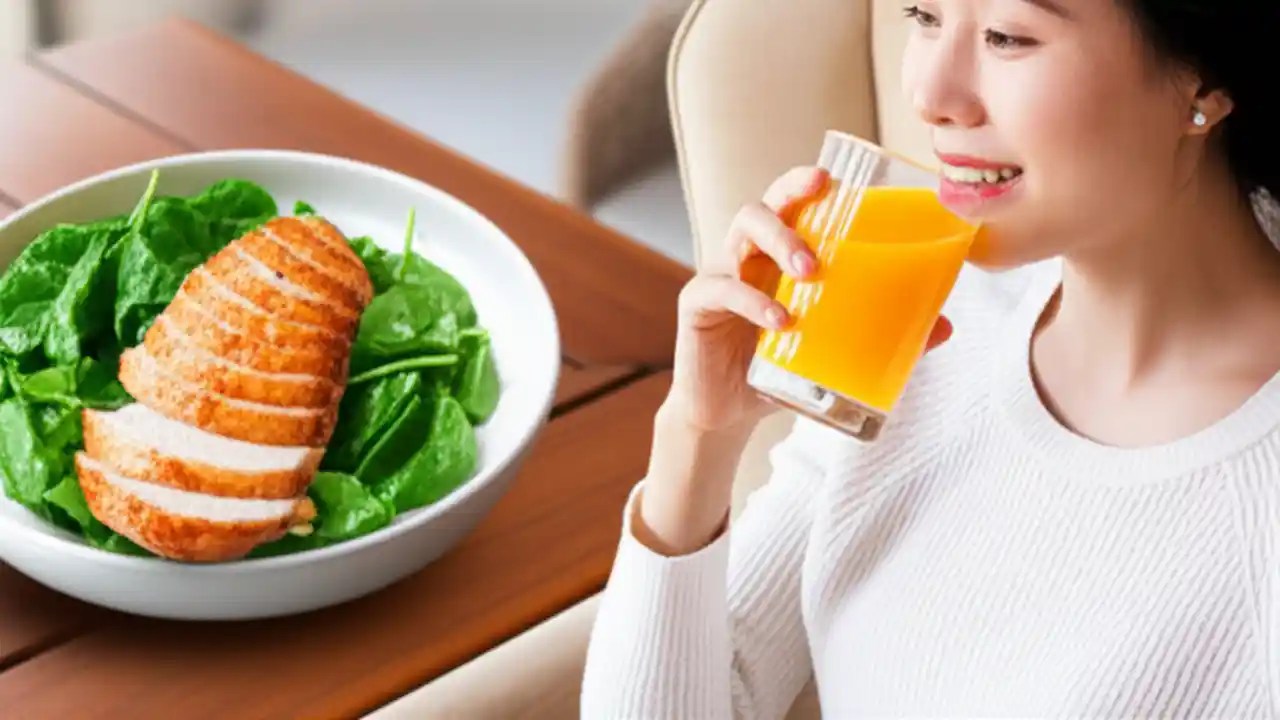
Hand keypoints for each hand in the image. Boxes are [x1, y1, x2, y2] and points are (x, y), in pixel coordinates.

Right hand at [664, 166, 952, 434]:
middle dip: (791, 202)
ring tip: (809, 270)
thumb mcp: (830, 347)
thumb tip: (943, 326)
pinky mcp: (697, 305)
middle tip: (824, 216)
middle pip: (761, 206)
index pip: (786, 203)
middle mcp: (745, 256)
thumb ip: (879, 332)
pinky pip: (722, 289)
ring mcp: (718, 276)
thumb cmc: (778, 367)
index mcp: (775, 255)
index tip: (830, 178)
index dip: (802, 183)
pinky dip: (752, 301)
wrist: (728, 412)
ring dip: (778, 243)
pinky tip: (780, 320)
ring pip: (740, 235)